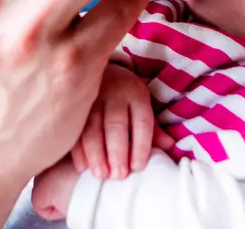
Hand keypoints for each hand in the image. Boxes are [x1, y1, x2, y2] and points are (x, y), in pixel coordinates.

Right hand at [71, 64, 174, 179]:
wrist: (98, 70)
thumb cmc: (125, 96)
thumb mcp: (142, 106)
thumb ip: (153, 129)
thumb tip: (169, 145)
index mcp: (137, 95)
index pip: (142, 122)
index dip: (141, 145)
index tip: (137, 167)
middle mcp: (116, 94)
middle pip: (116, 125)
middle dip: (117, 152)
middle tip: (118, 175)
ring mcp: (93, 97)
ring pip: (93, 127)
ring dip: (96, 153)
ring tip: (100, 174)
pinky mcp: (75, 104)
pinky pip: (76, 128)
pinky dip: (78, 149)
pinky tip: (82, 167)